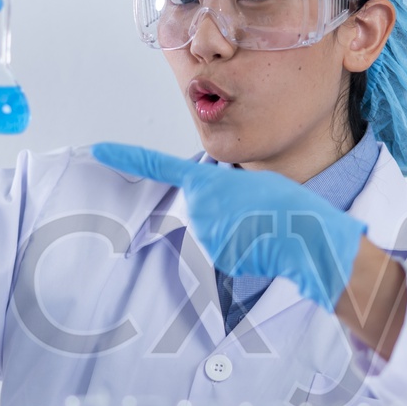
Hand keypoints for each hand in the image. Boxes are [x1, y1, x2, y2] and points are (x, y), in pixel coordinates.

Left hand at [91, 143, 367, 310]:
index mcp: (206, 180)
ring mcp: (205, 233)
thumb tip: (217, 217)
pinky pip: (224, 253)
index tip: (99, 149)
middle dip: (224, 215)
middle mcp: (198, 206)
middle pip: (200, 211)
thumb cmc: (287, 206)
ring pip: (213, 235)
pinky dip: (242, 251)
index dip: (126, 157)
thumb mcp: (250, 186)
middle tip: (255, 213)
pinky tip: (260, 246)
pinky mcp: (216, 256)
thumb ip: (222, 194)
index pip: (157, 165)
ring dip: (236, 234)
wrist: (307, 236)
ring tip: (261, 228)